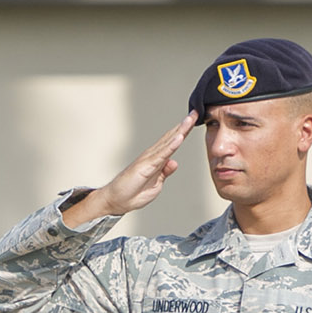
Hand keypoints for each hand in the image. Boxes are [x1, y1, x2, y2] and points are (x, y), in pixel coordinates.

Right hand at [62, 113, 197, 228]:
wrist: (116, 200)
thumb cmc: (133, 192)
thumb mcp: (156, 184)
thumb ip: (164, 172)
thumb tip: (174, 162)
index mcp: (157, 160)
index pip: (173, 142)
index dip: (183, 131)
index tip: (193, 120)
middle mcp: (153, 155)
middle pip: (172, 137)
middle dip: (184, 125)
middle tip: (195, 112)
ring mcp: (149, 159)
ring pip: (168, 141)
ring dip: (180, 130)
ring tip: (190, 119)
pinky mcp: (146, 166)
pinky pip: (162, 154)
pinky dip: (172, 145)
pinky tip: (179, 137)